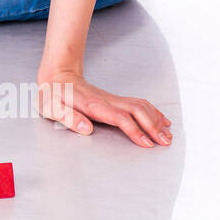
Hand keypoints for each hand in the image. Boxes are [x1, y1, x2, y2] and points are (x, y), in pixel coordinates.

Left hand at [35, 65, 172, 147]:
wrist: (56, 75)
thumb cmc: (52, 94)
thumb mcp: (51, 107)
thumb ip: (68, 118)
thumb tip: (87, 129)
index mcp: (93, 106)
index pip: (120, 118)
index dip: (135, 131)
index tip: (147, 143)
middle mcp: (106, 101)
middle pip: (137, 110)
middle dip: (154, 126)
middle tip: (166, 142)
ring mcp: (112, 99)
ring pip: (140, 106)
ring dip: (156, 119)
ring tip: (168, 134)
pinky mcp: (114, 99)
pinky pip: (138, 103)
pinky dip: (153, 111)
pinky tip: (161, 119)